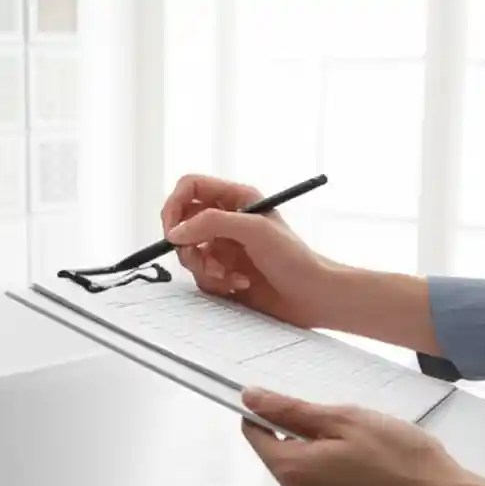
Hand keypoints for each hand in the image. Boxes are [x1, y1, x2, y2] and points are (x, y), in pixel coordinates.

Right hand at [160, 174, 335, 327]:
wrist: (311, 297)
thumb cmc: (294, 258)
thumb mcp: (254, 230)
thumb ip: (212, 223)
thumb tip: (176, 232)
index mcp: (236, 198)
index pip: (190, 188)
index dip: (174, 205)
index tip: (173, 232)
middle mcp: (227, 219)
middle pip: (182, 223)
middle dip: (188, 246)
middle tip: (202, 260)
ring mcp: (223, 247)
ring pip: (188, 253)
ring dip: (205, 268)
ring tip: (230, 276)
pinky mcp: (223, 272)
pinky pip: (200, 276)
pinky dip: (216, 283)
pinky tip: (240, 284)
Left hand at [238, 387, 470, 485]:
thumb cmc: (396, 457)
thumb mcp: (344, 420)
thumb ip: (291, 410)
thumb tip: (248, 397)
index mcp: (291, 471)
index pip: (255, 434)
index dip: (266, 411)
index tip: (299, 401)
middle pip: (284, 452)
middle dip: (308, 432)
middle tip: (351, 424)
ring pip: (310, 468)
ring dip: (329, 451)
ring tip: (371, 446)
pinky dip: (344, 471)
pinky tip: (378, 467)